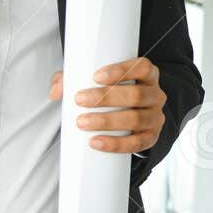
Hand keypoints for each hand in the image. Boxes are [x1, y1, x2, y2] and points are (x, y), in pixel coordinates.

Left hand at [48, 57, 166, 153]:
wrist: (132, 116)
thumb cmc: (113, 93)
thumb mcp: (98, 82)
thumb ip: (75, 80)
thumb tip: (57, 91)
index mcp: (147, 76)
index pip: (142, 67)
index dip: (121, 71)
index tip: (96, 77)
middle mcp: (156, 95)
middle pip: (137, 95)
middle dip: (106, 98)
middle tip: (79, 100)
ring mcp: (155, 117)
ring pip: (137, 119)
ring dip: (108, 121)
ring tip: (82, 122)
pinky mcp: (151, 137)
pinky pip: (137, 143)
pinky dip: (116, 144)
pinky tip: (97, 142)